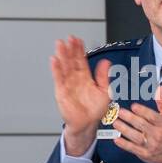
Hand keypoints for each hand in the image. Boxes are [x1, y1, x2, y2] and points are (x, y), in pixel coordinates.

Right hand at [51, 36, 112, 154]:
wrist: (87, 124)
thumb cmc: (95, 110)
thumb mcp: (105, 92)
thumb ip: (104, 77)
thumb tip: (107, 62)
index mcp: (86, 78)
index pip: (82, 61)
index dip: (80, 50)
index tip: (78, 40)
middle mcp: (75, 79)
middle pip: (71, 61)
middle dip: (70, 49)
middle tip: (69, 38)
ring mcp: (67, 84)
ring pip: (64, 67)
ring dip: (62, 55)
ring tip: (60, 44)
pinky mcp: (61, 91)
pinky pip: (58, 78)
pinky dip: (56, 69)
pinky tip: (54, 60)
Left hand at [113, 84, 161, 162]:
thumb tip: (160, 89)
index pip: (152, 117)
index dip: (142, 111)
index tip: (134, 106)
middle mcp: (158, 135)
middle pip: (142, 125)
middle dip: (130, 118)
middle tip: (119, 112)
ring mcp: (151, 145)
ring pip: (136, 137)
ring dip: (124, 129)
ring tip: (116, 123)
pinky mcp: (145, 153)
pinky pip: (133, 148)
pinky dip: (124, 144)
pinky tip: (116, 139)